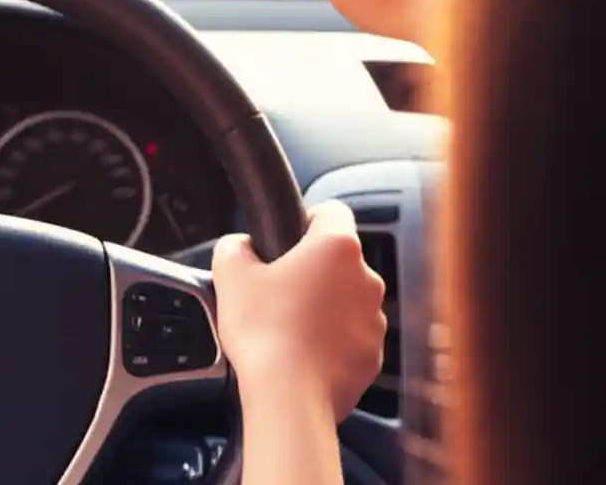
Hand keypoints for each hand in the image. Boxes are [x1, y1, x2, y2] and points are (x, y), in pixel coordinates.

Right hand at [212, 201, 386, 419]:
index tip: (286, 240)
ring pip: (346, 300)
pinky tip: (301, 352)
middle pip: (339, 260)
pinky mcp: (373, 355)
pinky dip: (331, 340)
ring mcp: (375, 319)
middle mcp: (367, 279)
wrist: (288, 395)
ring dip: (323, 306)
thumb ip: (234, 246)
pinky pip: (350, 336)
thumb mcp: (230, 274)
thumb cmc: (264, 331)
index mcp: (337, 248)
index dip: (306, 219)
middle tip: (276, 289)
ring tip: (287, 325)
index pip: (331, 211)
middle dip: (311, 270)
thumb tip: (240, 246)